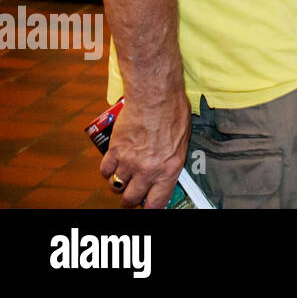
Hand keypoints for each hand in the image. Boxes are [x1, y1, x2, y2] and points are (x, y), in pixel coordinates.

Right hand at [99, 92, 190, 208]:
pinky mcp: (114, 151)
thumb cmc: (173, 113)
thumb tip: (167, 173)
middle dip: (130, 199)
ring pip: (116, 186)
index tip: (148, 207)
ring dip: (118, 183)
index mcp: (168, 169)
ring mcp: (129, 161)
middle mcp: (148, 170)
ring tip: (123, 176)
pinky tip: (113, 164)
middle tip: (132, 193)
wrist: (155, 96)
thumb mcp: (183, 141)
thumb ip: (172, 161)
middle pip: (131, 198)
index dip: (150, 208)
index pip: (157, 202)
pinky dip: (107, 170)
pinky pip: (104, 170)